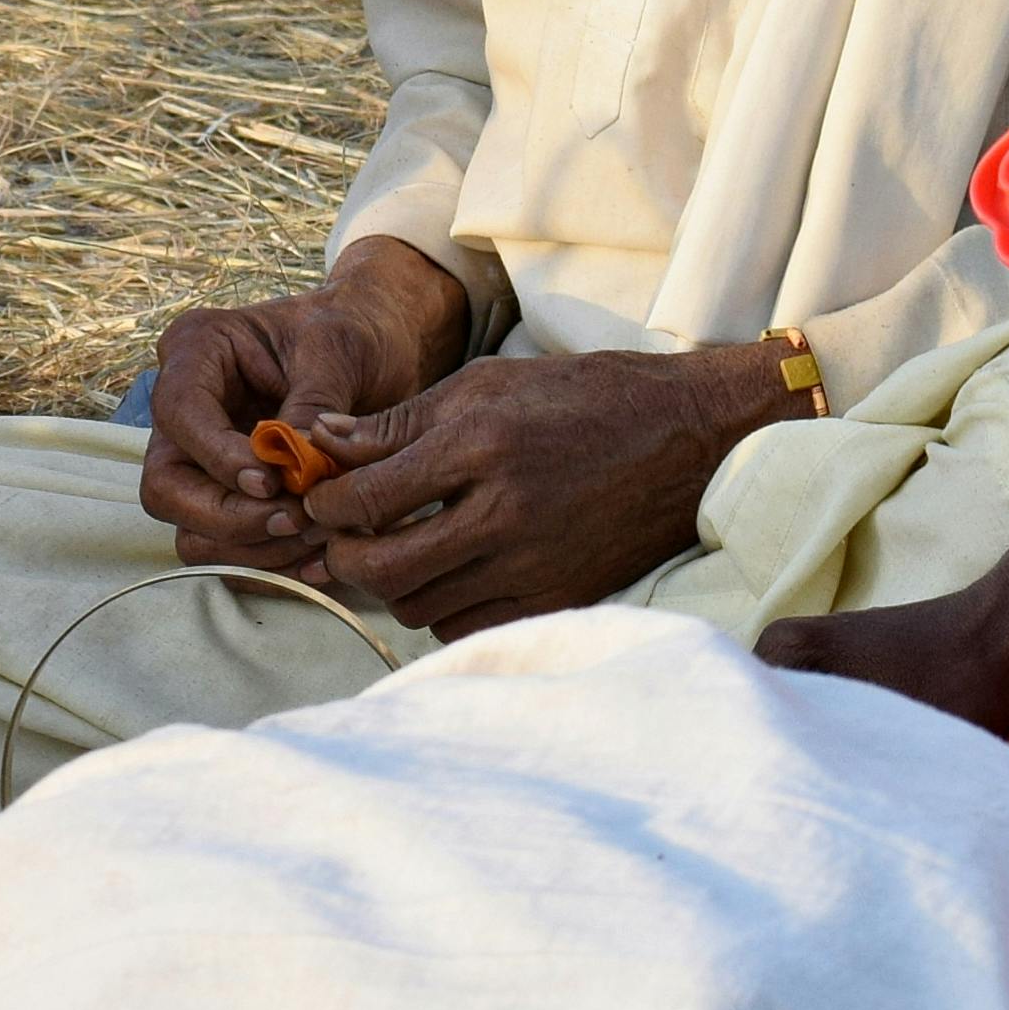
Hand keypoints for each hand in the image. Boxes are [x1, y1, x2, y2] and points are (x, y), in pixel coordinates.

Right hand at [140, 237, 475, 570]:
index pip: (179, 415)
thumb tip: (293, 471)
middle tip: (297, 519)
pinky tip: (318, 554)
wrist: (382, 350)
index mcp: (198, 351)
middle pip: (167, 487)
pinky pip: (230, 552)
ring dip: (253, 547)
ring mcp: (202, 462)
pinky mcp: (230, 501)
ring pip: (192, 532)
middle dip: (230, 517)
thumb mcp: (339, 354)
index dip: (217, 458)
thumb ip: (310, 409)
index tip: (271, 483)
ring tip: (318, 534)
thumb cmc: (355, 334)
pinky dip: (271, 563)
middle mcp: (186, 412)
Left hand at [294, 340, 797, 640]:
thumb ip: (400, 422)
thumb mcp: (486, 384)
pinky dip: (443, 606)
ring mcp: (537, 566)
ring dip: (394, 584)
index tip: (321, 499)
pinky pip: (467, 625)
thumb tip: (321, 443)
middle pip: (384, 570)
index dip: (327, 505)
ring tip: (401, 548)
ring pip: (420, 607)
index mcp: (483, 445)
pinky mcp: (560, 598)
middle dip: (346, 557)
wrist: (687, 435)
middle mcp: (507, 513)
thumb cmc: (581, 397)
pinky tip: (451, 571)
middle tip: (346, 537)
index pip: (369, 499)